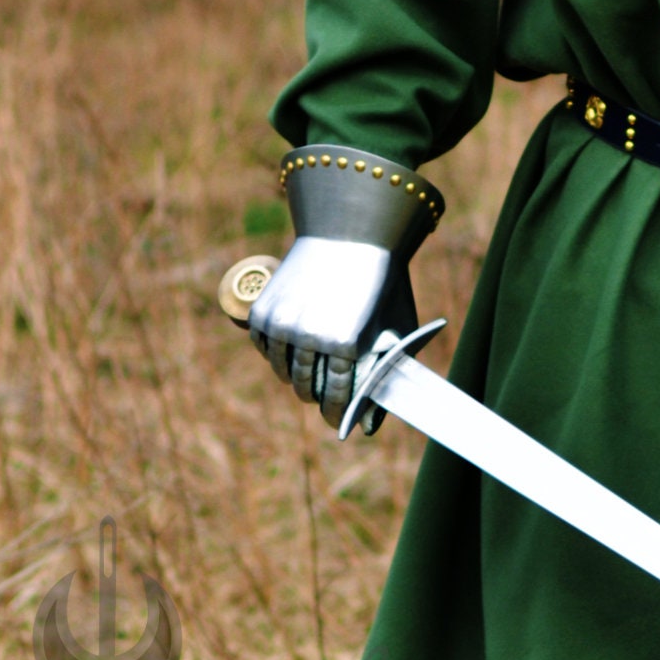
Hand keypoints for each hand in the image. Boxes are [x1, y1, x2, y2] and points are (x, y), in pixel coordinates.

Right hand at [247, 235, 408, 426]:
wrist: (352, 232)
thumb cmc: (383, 283)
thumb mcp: (395, 330)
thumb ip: (383, 377)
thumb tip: (371, 428)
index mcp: (347, 344)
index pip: (338, 397)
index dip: (339, 414)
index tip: (341, 423)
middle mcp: (310, 336)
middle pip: (306, 386)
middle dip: (316, 396)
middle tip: (322, 397)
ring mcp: (283, 323)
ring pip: (283, 370)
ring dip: (294, 378)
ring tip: (305, 377)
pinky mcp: (264, 310)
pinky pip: (265, 347)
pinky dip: (275, 355)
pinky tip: (288, 354)